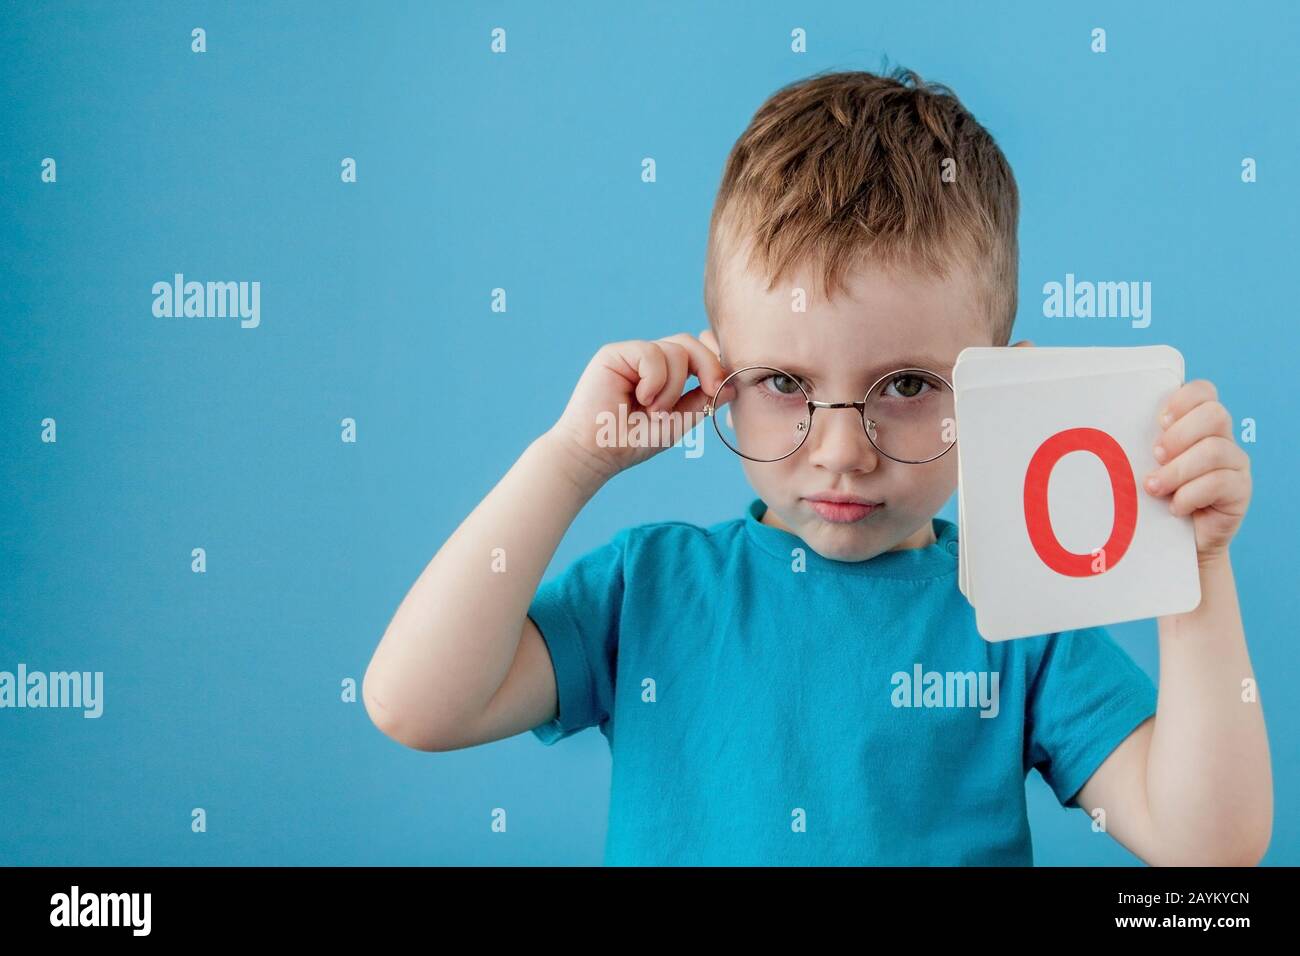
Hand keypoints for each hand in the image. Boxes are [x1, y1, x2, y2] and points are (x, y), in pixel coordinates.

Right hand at [545, 332, 727, 486]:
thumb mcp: (678, 422)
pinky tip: (641, 398)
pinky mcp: (615, 353)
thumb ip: (703, 401)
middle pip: (690, 343)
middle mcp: (649, 361)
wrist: (597, 452)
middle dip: (708, 366)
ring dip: (674, 386)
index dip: (715, 359)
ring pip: (675, 349)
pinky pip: (651, 352)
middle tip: (708, 390)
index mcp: (665, 374)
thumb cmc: (632, 441)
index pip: (697, 351)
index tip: (722, 384)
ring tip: (654, 410)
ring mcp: (632, 355)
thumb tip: (733, 384)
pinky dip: (655, 379)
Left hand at [1143, 379, 1250, 565]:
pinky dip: (1190, 495)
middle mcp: (1222, 439)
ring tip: (1154, 488)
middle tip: (1155, 456)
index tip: (1159, 422)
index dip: (1183, 400)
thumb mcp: (1144, 465)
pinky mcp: (1240, 490)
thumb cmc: (1154, 497)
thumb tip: (1105, 433)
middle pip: (1214, 415)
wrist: (1175, 541)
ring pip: (1214, 450)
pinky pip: (1220, 483)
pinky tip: (1175, 507)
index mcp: (1198, 424)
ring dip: (1177, 470)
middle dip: (1179, 435)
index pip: (1203, 391)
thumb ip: (1140, 445)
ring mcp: (1235, 464)